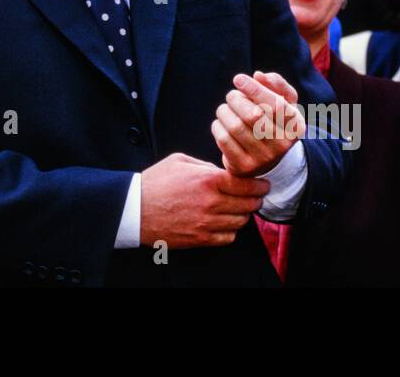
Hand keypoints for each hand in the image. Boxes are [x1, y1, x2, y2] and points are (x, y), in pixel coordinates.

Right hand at [139, 153, 269, 247]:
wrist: (135, 209)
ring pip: (241, 221)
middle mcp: (211, 202)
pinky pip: (228, 237)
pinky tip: (226, 223)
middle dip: (255, 199)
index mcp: (207, 180)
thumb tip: (222, 172)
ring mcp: (207, 223)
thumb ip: (205, 165)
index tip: (264, 185)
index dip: (259, 185)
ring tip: (241, 209)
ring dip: (244, 215)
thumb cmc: (155, 182)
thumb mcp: (179, 161)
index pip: (245, 184)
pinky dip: (231, 230)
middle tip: (256, 196)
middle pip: (247, 203)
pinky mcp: (201, 239)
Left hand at [212, 71, 305, 176]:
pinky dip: (218, 126)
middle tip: (232, 96)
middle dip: (236, 99)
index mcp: (295, 126)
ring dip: (224, 111)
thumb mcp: (283, 102)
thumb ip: (276, 84)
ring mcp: (263, 159)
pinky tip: (222, 123)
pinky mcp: (244, 167)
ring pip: (235, 126)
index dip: (254, 89)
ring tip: (225, 109)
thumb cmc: (274, 121)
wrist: (269, 160)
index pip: (275, 104)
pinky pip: (224, 140)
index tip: (238, 79)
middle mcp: (283, 145)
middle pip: (253, 115)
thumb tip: (259, 76)